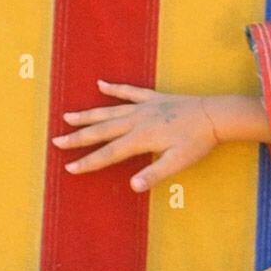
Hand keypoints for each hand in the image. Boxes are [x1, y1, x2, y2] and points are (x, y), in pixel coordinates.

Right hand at [52, 80, 219, 191]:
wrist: (213, 115)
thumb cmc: (197, 142)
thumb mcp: (177, 163)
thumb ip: (154, 174)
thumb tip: (132, 186)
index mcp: (140, 139)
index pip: (109, 153)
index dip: (88, 162)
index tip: (70, 168)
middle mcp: (136, 121)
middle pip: (101, 130)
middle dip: (78, 138)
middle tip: (57, 141)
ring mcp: (143, 107)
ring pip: (109, 111)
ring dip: (88, 115)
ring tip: (68, 117)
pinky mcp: (153, 98)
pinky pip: (129, 91)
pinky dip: (114, 88)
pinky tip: (100, 84)